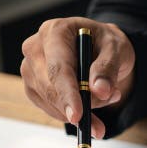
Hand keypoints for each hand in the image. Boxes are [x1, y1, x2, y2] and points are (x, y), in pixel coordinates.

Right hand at [21, 17, 135, 138]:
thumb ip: (108, 68)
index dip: (67, 94)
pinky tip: (90, 105)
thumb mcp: (117, 49)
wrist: (99, 47)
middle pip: (50, 87)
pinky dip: (72, 114)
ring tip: (107, 96)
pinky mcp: (33, 86)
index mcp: (55, 32)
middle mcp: (35, 48)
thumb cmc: (106, 44)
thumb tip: (99, 91)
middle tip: (107, 110)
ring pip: (50, 102)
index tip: (77, 116)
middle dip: (80, 106)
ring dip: (81, 110)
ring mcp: (30, 68)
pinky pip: (50, 109)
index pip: (57, 68)